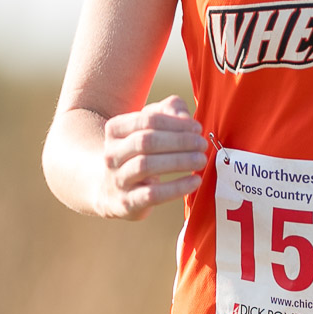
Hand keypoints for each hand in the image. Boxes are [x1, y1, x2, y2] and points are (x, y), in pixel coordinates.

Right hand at [93, 96, 207, 219]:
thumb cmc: (138, 152)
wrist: (110, 190)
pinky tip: (195, 181)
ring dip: (179, 161)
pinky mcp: (127, 202)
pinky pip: (152, 194)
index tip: (197, 128)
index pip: (147, 120)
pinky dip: (176, 187)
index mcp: (115, 129)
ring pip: (146, 166)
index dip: (176, 123)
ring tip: (201, 160)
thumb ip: (169, 111)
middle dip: (180, 141)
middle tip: (202, 145)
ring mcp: (117, 179)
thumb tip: (185, 117)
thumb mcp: (148, 127)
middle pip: (146, 142)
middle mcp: (112, 154)